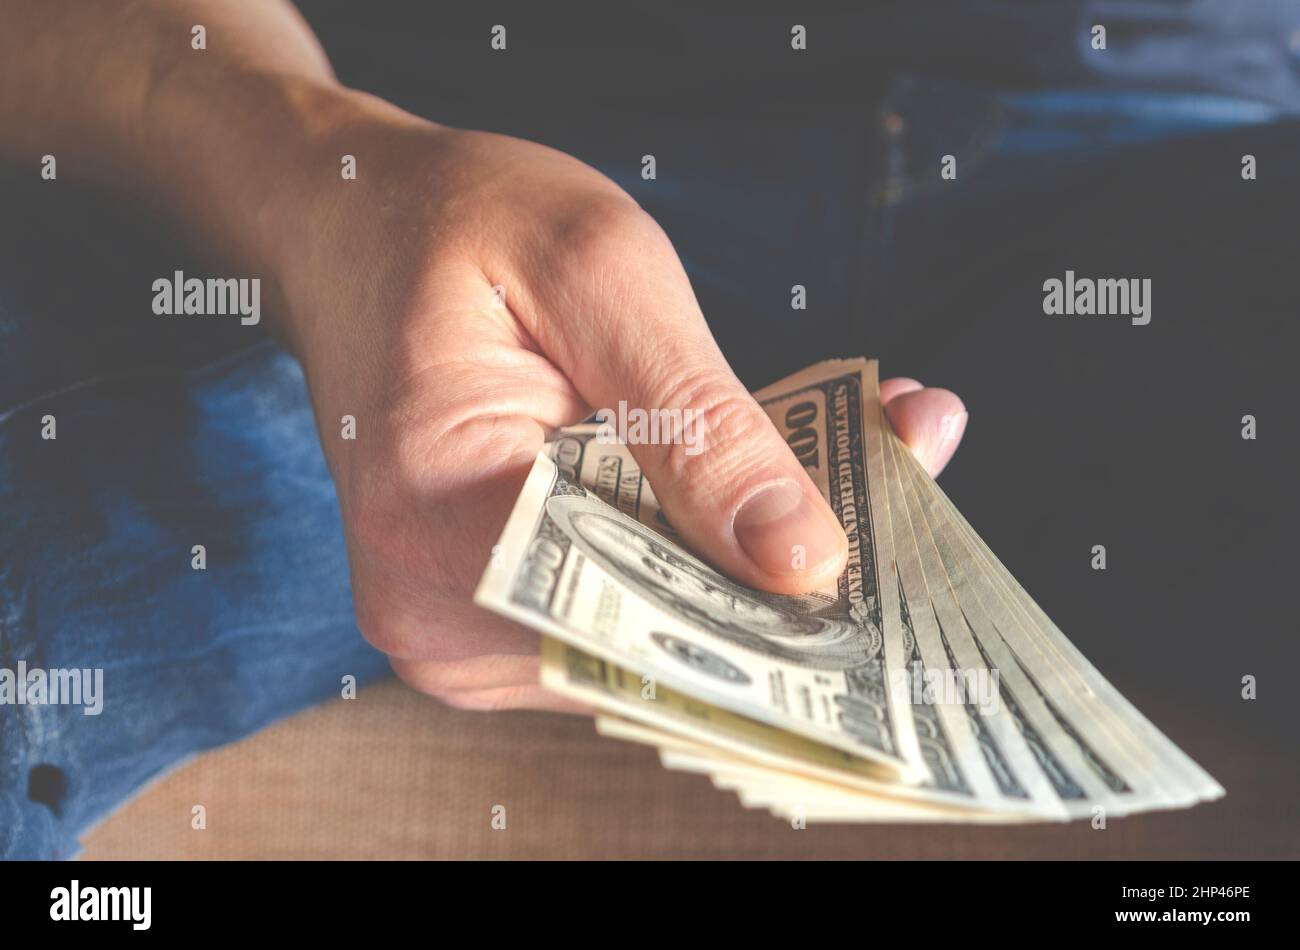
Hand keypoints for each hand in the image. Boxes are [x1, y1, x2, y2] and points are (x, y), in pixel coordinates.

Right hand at [273, 98, 967, 711]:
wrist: (359, 230)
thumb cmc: (464, 227)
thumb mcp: (601, 275)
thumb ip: (700, 423)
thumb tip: (803, 559)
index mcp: (437, 516)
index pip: (642, 614)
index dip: (775, 596)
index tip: (889, 546)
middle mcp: (435, 613)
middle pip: (658, 642)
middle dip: (785, 572)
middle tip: (895, 474)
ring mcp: (455, 631)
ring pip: (654, 639)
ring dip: (749, 562)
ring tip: (828, 455)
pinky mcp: (487, 623)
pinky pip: (622, 618)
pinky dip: (697, 558)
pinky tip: (746, 482)